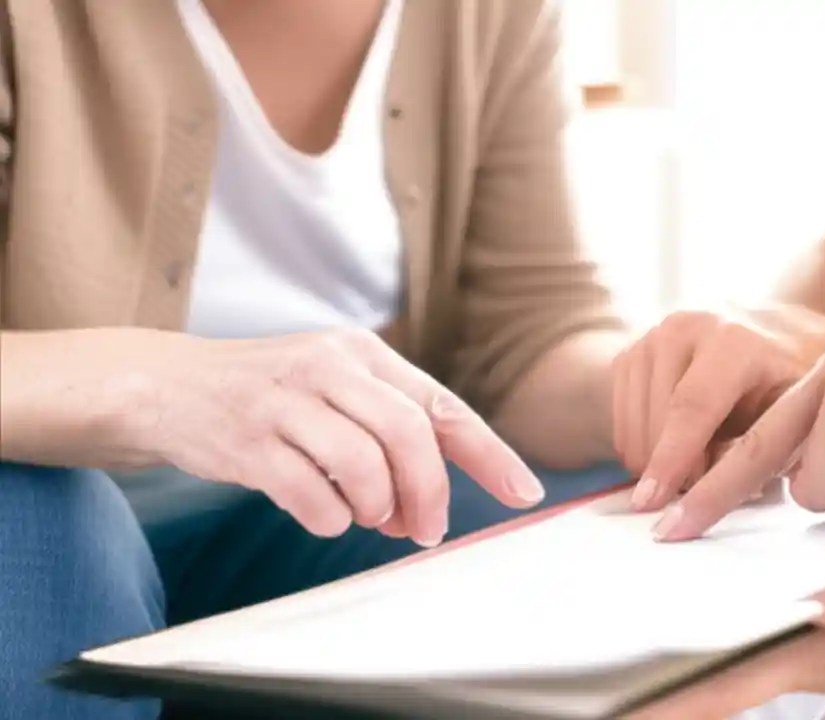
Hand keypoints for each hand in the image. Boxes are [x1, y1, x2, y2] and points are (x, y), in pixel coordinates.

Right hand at [121, 328, 543, 543]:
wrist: (167, 384)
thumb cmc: (271, 395)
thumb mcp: (334, 386)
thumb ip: (387, 428)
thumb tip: (432, 502)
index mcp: (363, 352)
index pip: (443, 405)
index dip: (490, 453)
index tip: (524, 493)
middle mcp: (329, 366)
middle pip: (410, 434)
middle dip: (430, 493)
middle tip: (425, 531)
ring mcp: (285, 400)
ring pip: (364, 464)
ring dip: (378, 507)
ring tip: (368, 517)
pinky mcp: (246, 438)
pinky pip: (310, 492)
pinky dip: (329, 517)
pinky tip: (326, 514)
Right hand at [612, 307, 824, 511]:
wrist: (770, 334)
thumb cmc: (787, 382)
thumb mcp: (796, 411)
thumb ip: (768, 446)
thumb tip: (728, 489)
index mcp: (734, 340)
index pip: (692, 405)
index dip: (672, 458)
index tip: (652, 502)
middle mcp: (686, 329)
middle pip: (657, 419)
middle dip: (667, 471)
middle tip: (693, 498)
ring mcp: (651, 338)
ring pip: (633, 424)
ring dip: (653, 463)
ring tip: (691, 473)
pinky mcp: (630, 353)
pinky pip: (621, 421)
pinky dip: (639, 448)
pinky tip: (672, 453)